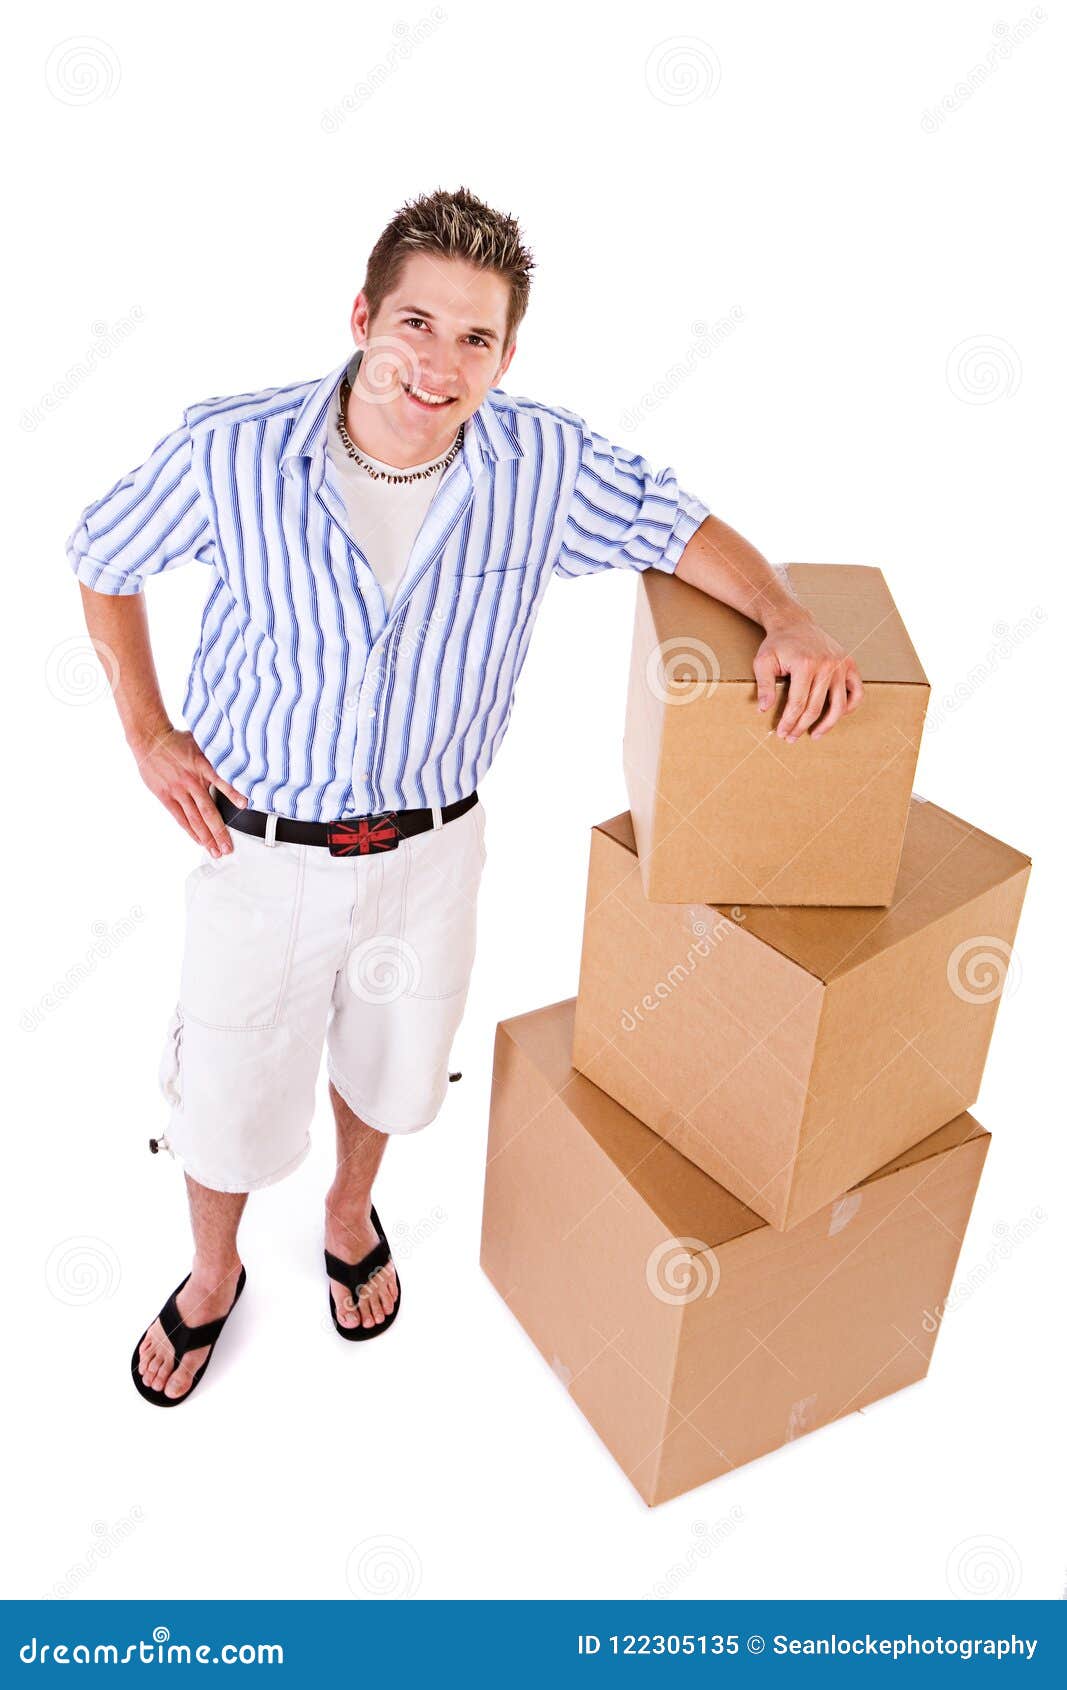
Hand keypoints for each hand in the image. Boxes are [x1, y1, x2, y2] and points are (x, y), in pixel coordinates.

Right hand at [134, 727, 247, 854]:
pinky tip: (199, 840)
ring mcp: (178, 790)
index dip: (233, 793)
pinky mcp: (166, 796)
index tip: (244, 805)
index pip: (221, 782)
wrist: (150, 739)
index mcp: (203, 766)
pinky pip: (180, 818)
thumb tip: (238, 759)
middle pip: (208, 811)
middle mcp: (191, 781)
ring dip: (206, 837)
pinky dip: (190, 830)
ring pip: (194, 819)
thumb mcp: (201, 742)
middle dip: (219, 832)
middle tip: (229, 848)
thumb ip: (217, 755)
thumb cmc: (178, 740)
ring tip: (216, 851)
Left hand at [753, 612, 863, 740]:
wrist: (794, 623)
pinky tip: (838, 715)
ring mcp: (840, 665)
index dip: (789, 722)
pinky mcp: (849, 664)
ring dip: (827, 724)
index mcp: (805, 665)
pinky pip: (857, 691)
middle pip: (816, 708)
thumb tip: (763, 709)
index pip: (797, 704)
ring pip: (839, 705)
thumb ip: (764, 685)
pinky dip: (850, 707)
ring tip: (816, 735)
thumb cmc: (778, 644)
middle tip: (792, 737)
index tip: (782, 733)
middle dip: (802, 726)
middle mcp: (827, 665)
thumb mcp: (763, 661)